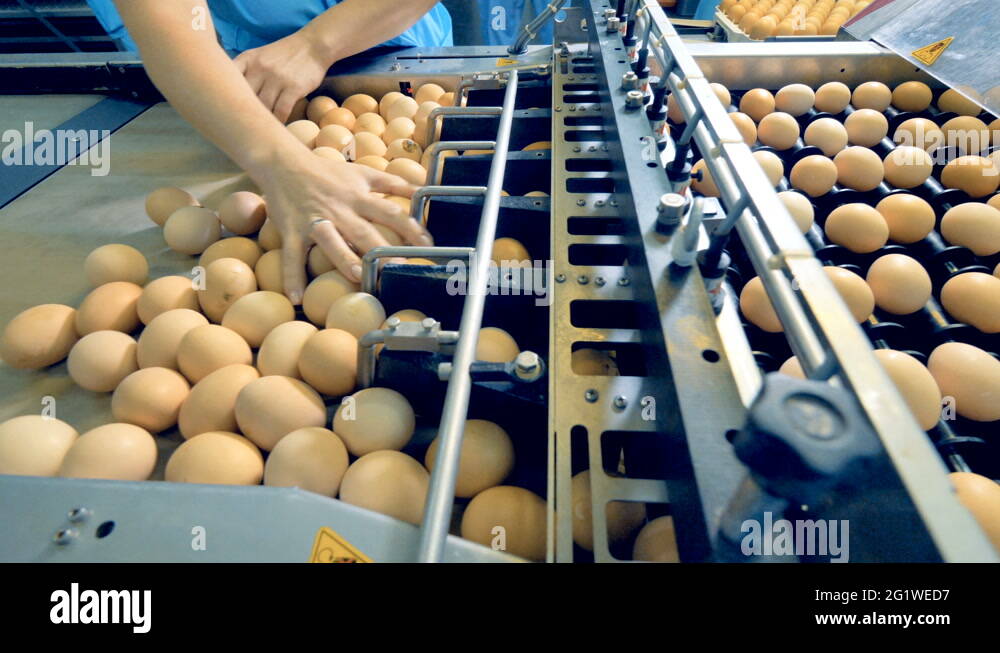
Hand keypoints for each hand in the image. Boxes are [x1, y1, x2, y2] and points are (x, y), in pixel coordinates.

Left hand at [234, 28, 330, 122]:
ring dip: (263, 120)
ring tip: (261, 130)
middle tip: (244, 127)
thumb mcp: (260, 56)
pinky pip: (281, 111)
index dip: (226, 97)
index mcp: (248, 59)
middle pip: (245, 98)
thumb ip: (246, 71)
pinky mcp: (293, 87)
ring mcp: (277, 78)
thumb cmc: (285, 55)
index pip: (228, 80)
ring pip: (264, 107)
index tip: (228, 109)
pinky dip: (279, 121)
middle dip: (244, 113)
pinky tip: (278, 126)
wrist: (313, 46)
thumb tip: (232, 94)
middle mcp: (259, 68)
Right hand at [254, 153, 433, 302]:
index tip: (428, 244)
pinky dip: (292, 277)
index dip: (411, 228)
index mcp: (358, 197)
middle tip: (399, 269)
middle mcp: (339, 210)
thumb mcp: (363, 173)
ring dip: (343, 257)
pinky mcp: (292, 232)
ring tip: (356, 276)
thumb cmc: (328, 173)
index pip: (390, 212)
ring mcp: (314, 221)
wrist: (283, 162)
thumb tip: (423, 190)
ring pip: (330, 240)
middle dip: (381, 249)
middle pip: (363, 231)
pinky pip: (292, 257)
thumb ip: (393, 183)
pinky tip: (297, 297)